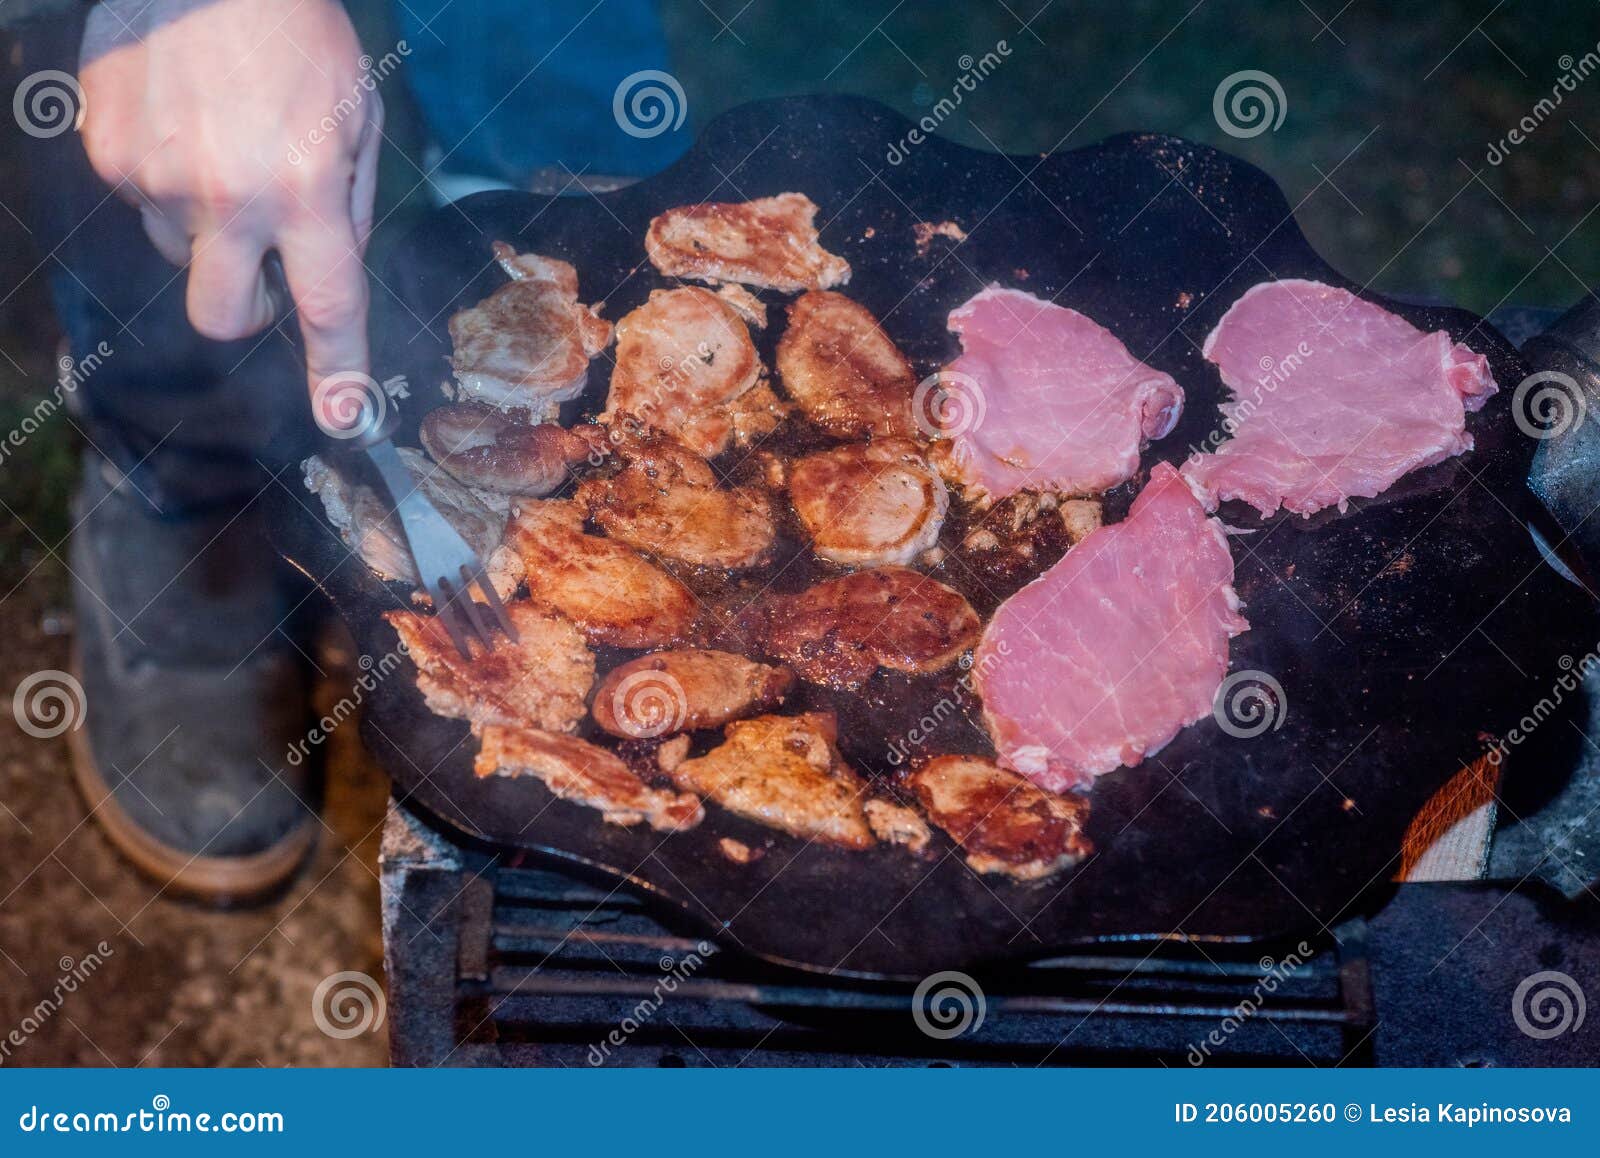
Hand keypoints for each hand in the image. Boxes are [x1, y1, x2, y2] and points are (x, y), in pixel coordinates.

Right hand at [78, 0, 381, 401]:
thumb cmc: (296, 30)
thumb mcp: (357, 113)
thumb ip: (350, 203)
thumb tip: (337, 266)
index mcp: (303, 189)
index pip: (326, 304)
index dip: (337, 369)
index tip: (343, 418)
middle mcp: (226, 196)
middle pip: (224, 317)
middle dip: (248, 306)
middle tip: (265, 262)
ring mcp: (154, 177)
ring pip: (182, 251)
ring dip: (208, 225)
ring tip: (223, 146)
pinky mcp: (106, 151)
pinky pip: (141, 198)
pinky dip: (165, 176)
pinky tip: (184, 120)